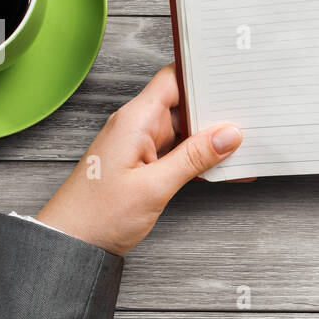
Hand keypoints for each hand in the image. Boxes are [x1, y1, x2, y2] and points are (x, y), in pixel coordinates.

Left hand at [37, 63, 242, 254]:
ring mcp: (141, 145)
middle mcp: (137, 126)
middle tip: (248, 120)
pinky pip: (178, 152)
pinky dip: (199, 159)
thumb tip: (227, 135)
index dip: (202, 75)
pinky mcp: (144, 164)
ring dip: (211, 140)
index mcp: (135, 120)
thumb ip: (193, 158)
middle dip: (215, 112)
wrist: (70, 243)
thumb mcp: (154, 187)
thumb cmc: (97, 215)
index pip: (173, 79)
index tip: (231, 80)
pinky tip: (221, 168)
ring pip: (185, 131)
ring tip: (242, 149)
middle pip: (184, 104)